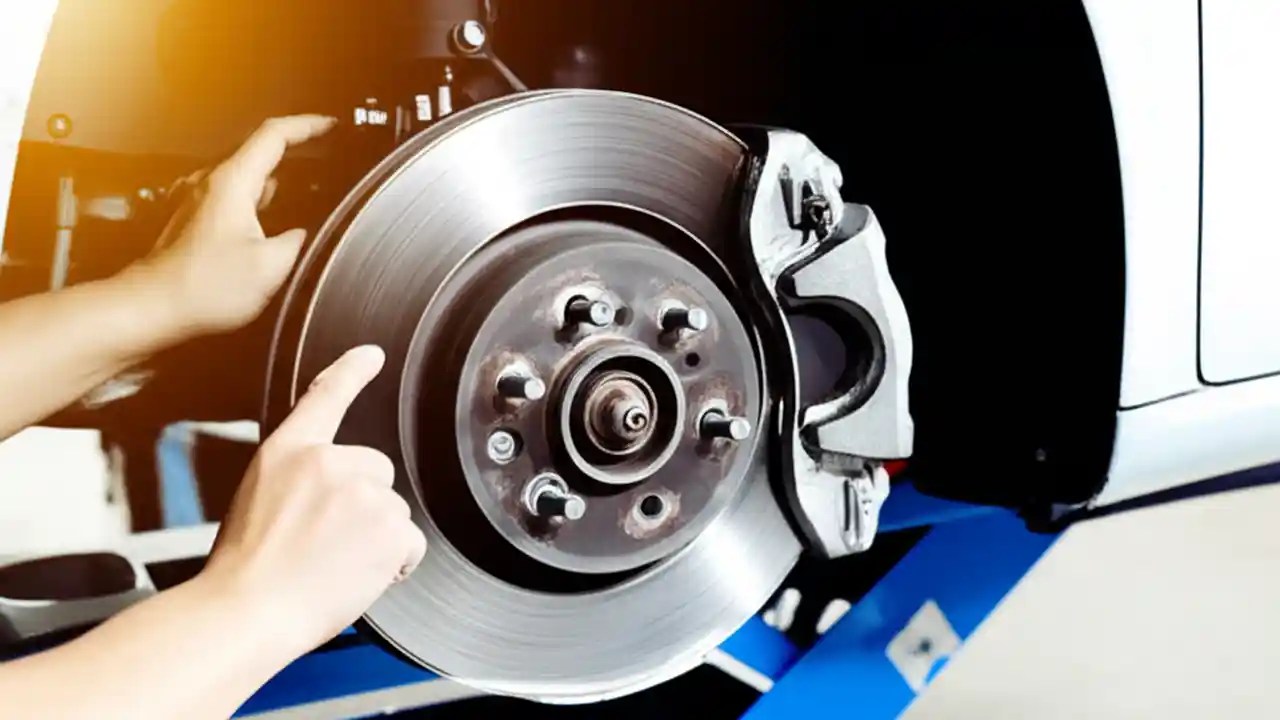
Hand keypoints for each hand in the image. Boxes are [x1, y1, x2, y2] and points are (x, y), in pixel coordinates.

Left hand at [139, 115, 336, 335]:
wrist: (153, 306)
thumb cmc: (203, 287)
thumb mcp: (271, 266)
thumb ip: (297, 241)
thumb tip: (303, 234)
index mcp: (233, 183)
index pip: (274, 135)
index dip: (307, 125)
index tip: (330, 125)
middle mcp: (212, 184)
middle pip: (259, 150)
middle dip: (296, 148)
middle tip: (325, 153)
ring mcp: (201, 201)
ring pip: (247, 175)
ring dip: (277, 175)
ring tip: (306, 185)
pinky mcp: (196, 220)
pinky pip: (234, 195)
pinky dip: (258, 196)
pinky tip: (273, 216)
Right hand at [202, 345, 426, 651]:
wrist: (247, 611)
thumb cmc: (245, 567)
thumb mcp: (257, 496)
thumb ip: (298, 476)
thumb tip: (327, 482)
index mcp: (290, 452)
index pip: (326, 396)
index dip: (352, 371)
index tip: (372, 355)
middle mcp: (331, 463)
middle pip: (377, 473)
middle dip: (363, 504)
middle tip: (325, 542)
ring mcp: (364, 495)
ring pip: (393, 511)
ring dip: (376, 538)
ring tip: (332, 563)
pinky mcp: (390, 529)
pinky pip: (411, 543)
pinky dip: (395, 563)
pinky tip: (358, 576)